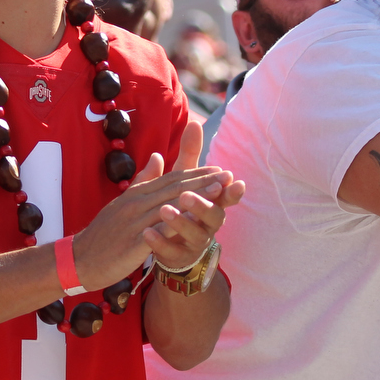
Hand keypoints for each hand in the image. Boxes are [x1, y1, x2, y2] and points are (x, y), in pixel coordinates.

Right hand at [72, 125, 231, 290]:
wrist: (80, 258)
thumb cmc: (104, 233)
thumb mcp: (123, 202)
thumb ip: (142, 180)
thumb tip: (157, 156)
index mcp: (137, 194)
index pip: (171, 179)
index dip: (197, 174)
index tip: (220, 169)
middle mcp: (136, 203)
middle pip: (174, 188)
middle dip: (203, 181)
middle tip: (227, 175)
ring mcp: (134, 222)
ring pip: (170, 206)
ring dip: (196, 197)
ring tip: (218, 191)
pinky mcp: (132, 243)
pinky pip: (157, 232)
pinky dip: (177, 224)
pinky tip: (195, 221)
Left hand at [143, 122, 243, 270]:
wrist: (168, 244)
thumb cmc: (182, 206)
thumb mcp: (185, 180)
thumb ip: (190, 155)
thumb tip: (194, 123)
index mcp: (211, 204)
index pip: (223, 196)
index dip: (230, 190)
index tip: (233, 180)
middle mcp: (208, 224)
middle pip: (213, 216)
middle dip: (201, 205)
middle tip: (186, 195)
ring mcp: (194, 243)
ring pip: (194, 235)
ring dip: (180, 222)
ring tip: (164, 211)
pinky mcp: (177, 256)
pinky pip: (170, 251)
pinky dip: (159, 242)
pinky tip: (147, 234)